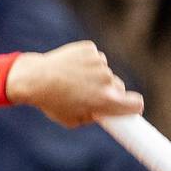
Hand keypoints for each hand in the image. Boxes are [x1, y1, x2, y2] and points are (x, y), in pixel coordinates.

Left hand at [8, 41, 143, 128]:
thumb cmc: (53, 103)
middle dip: (110, 92)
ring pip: (105, 72)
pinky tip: (72, 68)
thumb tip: (108, 113)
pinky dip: (87, 63)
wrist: (35, 78)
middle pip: (119, 87)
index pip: (135, 103)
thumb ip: (95, 117)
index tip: (130, 108)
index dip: (133, 107)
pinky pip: (95, 59)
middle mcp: (106, 80)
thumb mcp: (74, 121)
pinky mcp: (90, 50)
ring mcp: (99, 63)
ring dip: (95, 77)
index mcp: (106, 100)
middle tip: (91, 95)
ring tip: (74, 81)